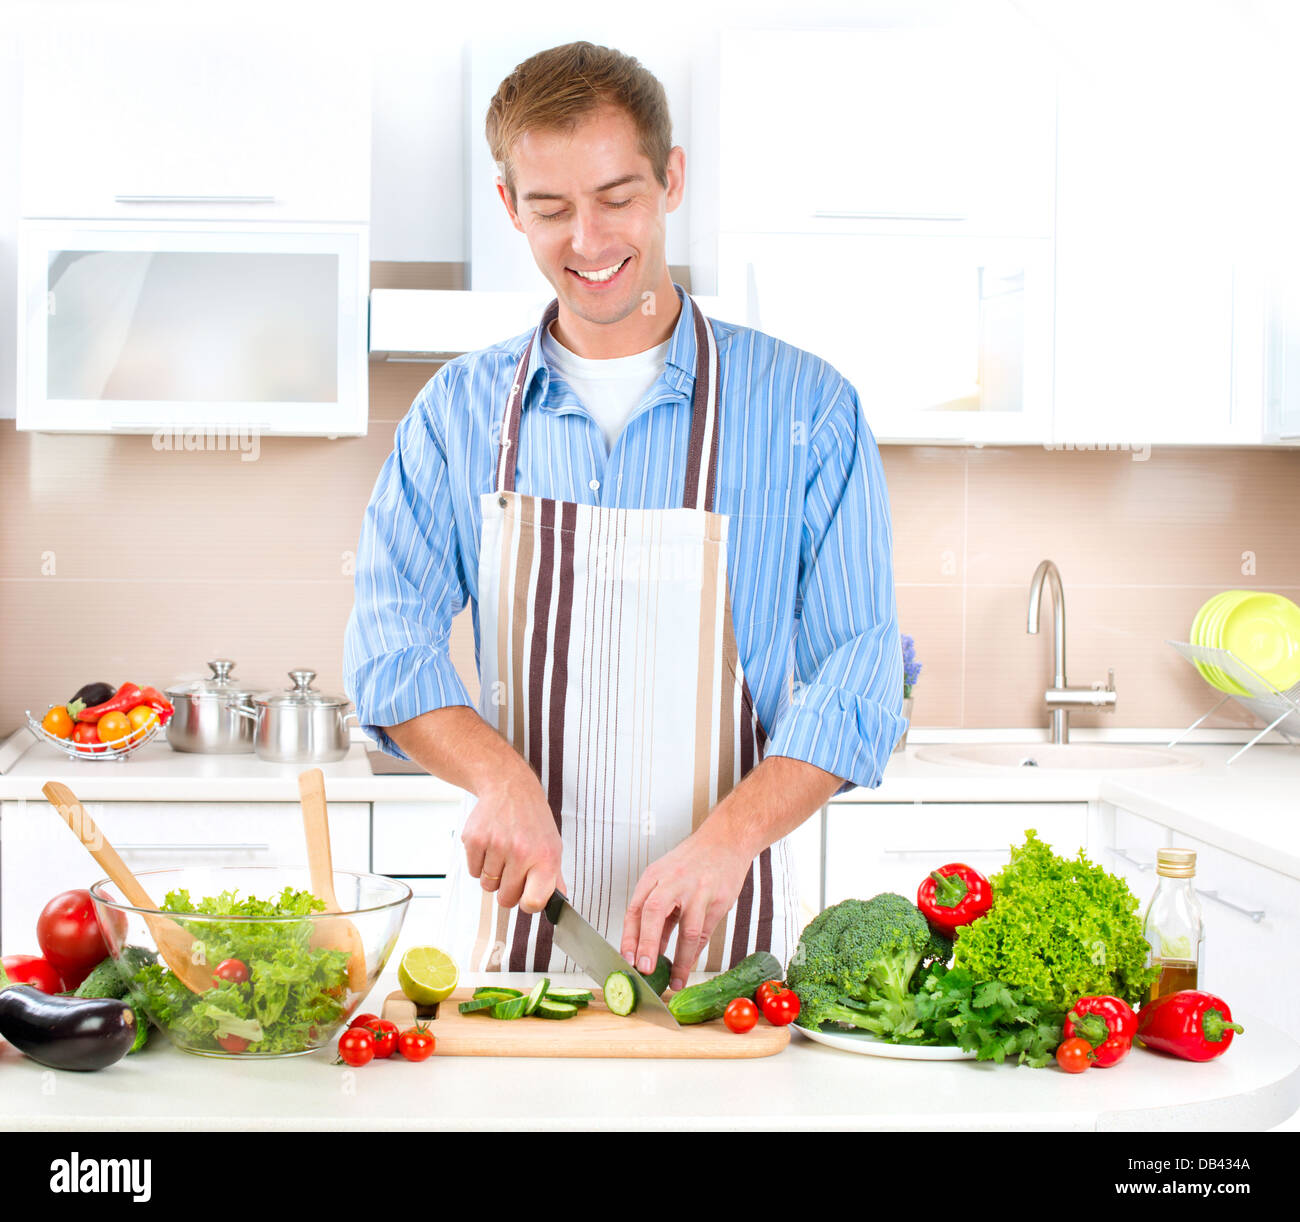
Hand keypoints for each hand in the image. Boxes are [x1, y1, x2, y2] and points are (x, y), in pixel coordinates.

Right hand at [461, 766, 565, 913]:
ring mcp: (495, 845)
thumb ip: (555, 878)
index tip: (527, 896)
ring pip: (488, 886)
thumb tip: (559, 906)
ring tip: (502, 852)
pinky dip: (479, 863)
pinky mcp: (474, 839)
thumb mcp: (553, 845)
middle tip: (513, 870)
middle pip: (506, 900)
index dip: (528, 904)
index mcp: (544, 857)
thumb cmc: (533, 819)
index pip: (532, 903)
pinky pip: (473, 871)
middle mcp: (520, 852)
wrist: (509, 787)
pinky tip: (490, 844)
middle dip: (508, 890)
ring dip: (493, 875)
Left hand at [620, 824, 753, 992]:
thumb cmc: (693, 861)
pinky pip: (705, 931)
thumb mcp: (667, 877)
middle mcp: (673, 881)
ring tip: (674, 980)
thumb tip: (647, 949)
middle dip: (647, 945)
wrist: (726, 840)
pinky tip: (689, 965)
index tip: (627, 959)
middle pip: (654, 913)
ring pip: (686, 929)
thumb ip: (657, 911)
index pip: (635, 909)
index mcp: (654, 876)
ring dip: (679, 959)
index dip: (629, 937)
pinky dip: (696, 952)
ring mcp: (697, 890)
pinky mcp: (718, 899)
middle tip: (644, 969)